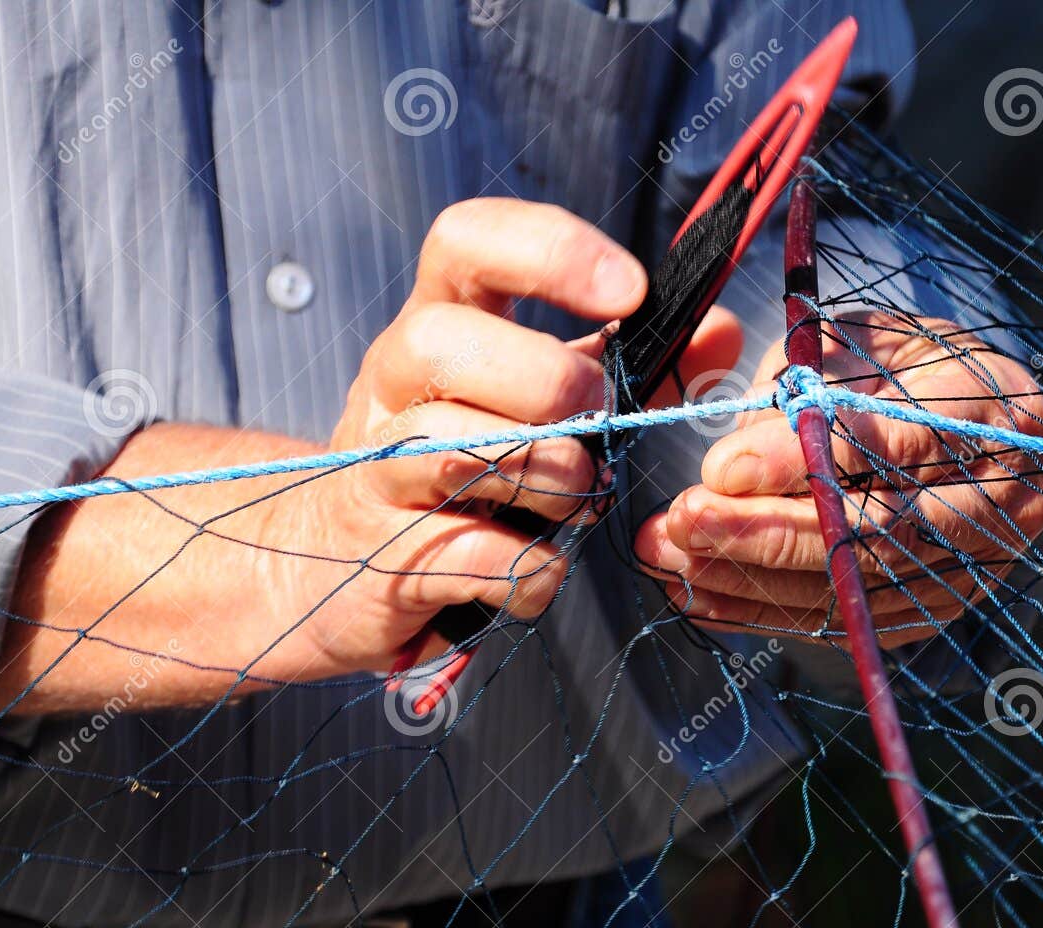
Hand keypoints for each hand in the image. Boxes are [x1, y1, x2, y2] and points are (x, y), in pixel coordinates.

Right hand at [275, 198, 651, 675]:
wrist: (326, 564)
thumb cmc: (451, 469)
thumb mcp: (526, 400)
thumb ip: (618, 367)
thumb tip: (717, 331)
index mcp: (434, 322)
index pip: (466, 242)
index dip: (552, 252)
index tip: (628, 290)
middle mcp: (390, 385)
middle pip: (442, 343)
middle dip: (548, 387)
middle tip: (594, 425)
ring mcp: (373, 472)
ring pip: (452, 451)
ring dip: (547, 481)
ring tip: (572, 500)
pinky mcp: (381, 558)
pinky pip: (469, 556)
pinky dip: (530, 570)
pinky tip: (539, 568)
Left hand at [634, 310, 1042, 648]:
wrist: (975, 425)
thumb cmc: (904, 371)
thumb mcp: (860, 342)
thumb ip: (805, 387)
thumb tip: (731, 469)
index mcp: (991, 408)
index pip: (896, 443)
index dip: (802, 462)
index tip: (719, 468)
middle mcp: (1001, 498)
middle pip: (876, 535)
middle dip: (763, 535)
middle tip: (679, 521)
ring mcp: (972, 567)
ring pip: (852, 591)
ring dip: (747, 580)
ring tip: (667, 556)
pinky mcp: (932, 610)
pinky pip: (841, 623)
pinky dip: (763, 611)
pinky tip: (700, 591)